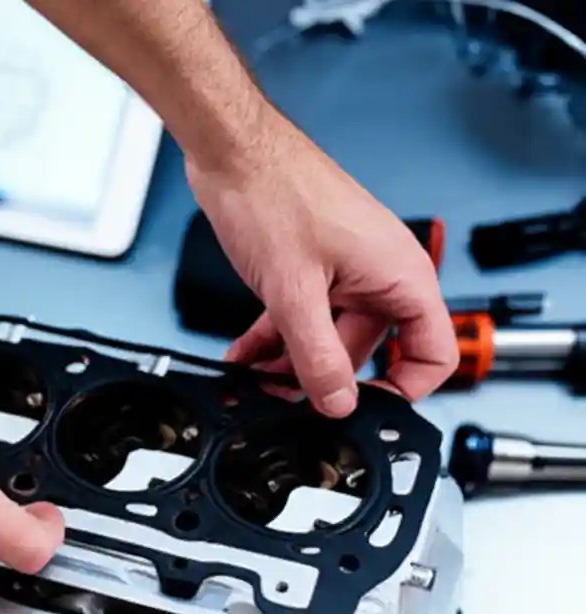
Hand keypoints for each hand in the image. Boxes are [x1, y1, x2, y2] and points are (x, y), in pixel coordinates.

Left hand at [187, 109, 457, 416]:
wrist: (233, 151)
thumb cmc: (273, 194)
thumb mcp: (294, 292)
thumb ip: (317, 354)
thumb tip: (338, 403)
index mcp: (401, 276)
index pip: (434, 352)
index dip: (404, 389)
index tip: (364, 410)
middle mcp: (382, 273)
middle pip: (370, 350)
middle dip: (326, 378)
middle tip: (286, 399)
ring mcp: (347, 269)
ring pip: (329, 335)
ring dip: (293, 362)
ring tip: (256, 381)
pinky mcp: (313, 265)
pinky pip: (304, 315)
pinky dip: (277, 337)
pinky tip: (246, 356)